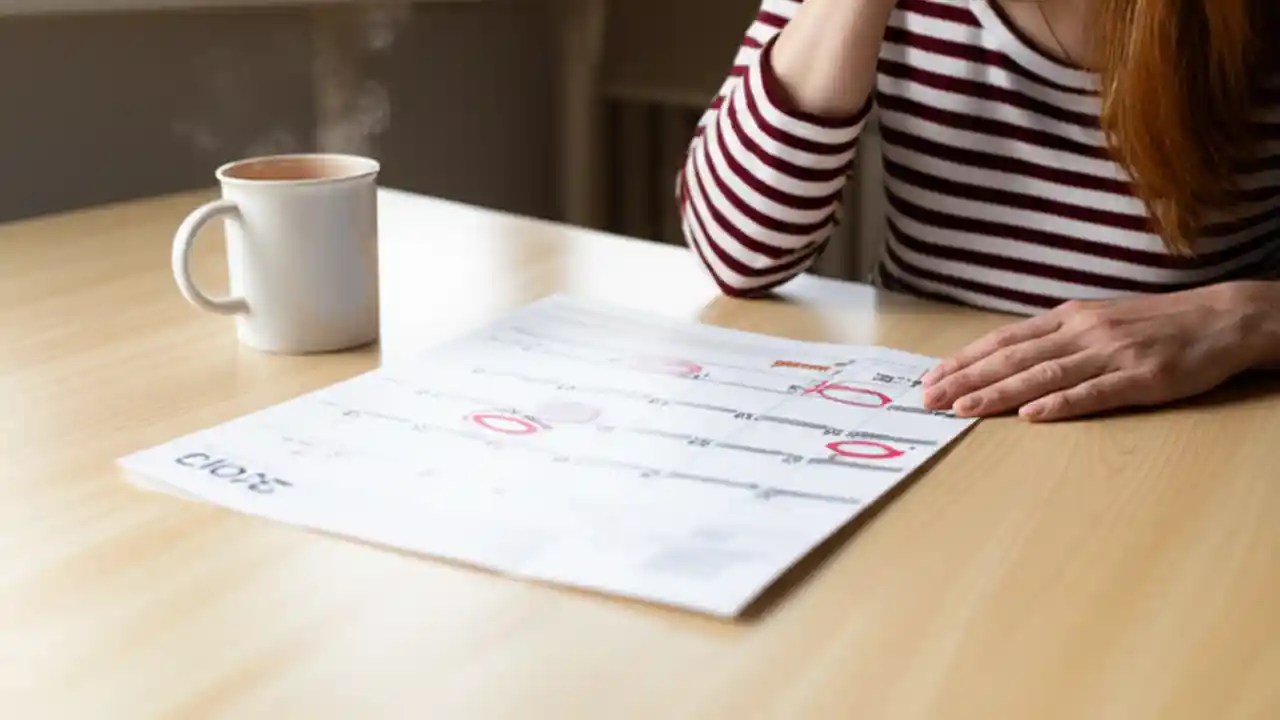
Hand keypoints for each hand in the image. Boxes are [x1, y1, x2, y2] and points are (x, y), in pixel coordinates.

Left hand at [919, 282, 1278, 421]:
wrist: (1222, 318)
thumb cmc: (1155, 323)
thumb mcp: (1099, 319)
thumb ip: (1056, 338)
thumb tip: (1008, 357)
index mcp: (1069, 318)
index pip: (1004, 340)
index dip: (965, 360)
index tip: (932, 378)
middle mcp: (1083, 332)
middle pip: (1014, 357)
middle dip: (967, 379)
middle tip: (930, 398)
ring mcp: (1112, 354)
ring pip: (1044, 375)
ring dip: (1000, 393)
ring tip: (965, 408)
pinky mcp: (1143, 378)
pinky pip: (1095, 392)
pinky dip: (1061, 403)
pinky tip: (1032, 414)